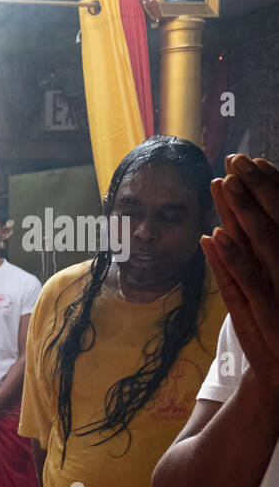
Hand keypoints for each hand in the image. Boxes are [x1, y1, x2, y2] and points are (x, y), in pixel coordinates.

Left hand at [202, 155, 278, 390]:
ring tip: (225, 184)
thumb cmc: (276, 328)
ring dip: (241, 213)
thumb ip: (256, 260)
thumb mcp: (269, 289)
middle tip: (237, 159)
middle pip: (273, 222)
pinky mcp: (263, 313)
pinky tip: (214, 237)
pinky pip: (244, 281)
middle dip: (255, 190)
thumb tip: (232, 230)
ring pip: (260, 244)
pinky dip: (229, 258)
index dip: (270, 188)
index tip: (253, 160)